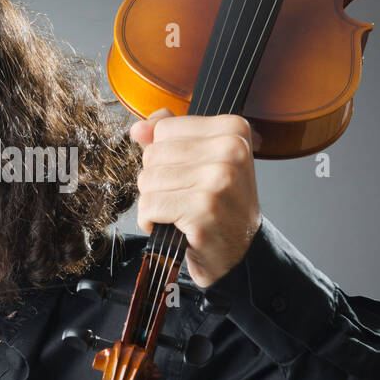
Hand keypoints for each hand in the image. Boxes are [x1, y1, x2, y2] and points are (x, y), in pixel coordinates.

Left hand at [130, 108, 262, 287]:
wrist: (240, 250)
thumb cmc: (220, 204)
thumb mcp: (202, 161)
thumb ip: (169, 139)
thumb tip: (138, 129)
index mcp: (233, 130)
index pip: (164, 129)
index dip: (165, 156)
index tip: (188, 174)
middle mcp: (230, 151)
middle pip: (154, 154)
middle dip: (157, 180)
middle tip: (184, 198)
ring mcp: (219, 180)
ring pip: (148, 180)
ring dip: (153, 202)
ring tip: (179, 212)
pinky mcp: (204, 209)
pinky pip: (149, 206)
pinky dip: (150, 221)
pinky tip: (172, 226)